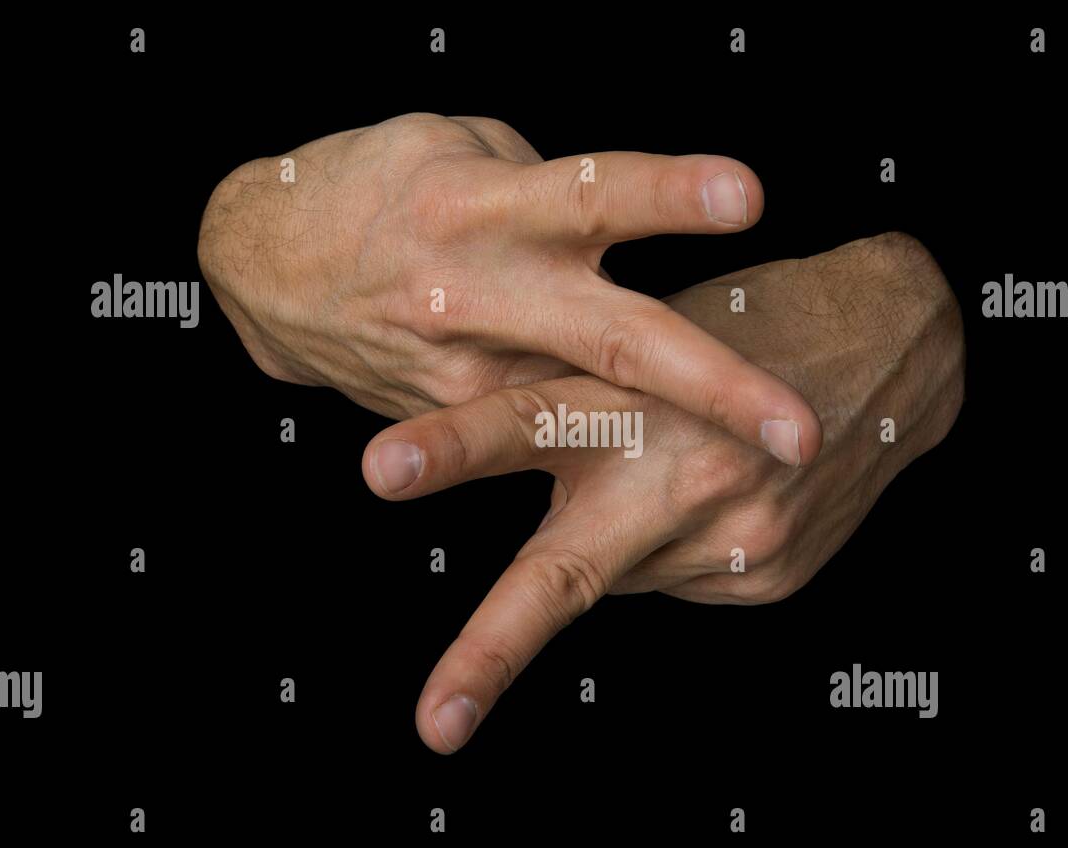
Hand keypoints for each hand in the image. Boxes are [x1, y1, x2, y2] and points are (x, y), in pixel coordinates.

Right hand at [197, 112, 819, 465]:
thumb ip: (547, 188)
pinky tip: (685, 471)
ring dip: (686, 443)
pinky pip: (551, 426)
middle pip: (613, 336)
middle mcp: (478, 291)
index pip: (589, 193)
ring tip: (776, 476)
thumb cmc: (377, 189)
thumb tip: (625, 219)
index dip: (665, 195)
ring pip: (594, 407)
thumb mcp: (458, 151)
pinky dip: (623, 441)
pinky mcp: (455, 414)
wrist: (269, 269)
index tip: (745, 197)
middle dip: (713, 385)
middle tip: (798, 429)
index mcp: (481, 203)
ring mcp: (466, 368)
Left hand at [361, 232, 965, 752]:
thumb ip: (581, 404)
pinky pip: (681, 583)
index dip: (452, 447)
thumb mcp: (653, 333)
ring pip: (622, 579)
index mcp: (633, 391)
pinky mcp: (770, 577)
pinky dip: (673, 551)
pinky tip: (711, 501)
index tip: (380, 472)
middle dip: (492, 652)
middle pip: (567, 572)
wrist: (896, 347)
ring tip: (665, 476)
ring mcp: (731, 537)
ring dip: (616, 541)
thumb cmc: (756, 319)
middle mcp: (678, 473)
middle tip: (438, 722)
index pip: (526, 415)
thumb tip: (518, 479)